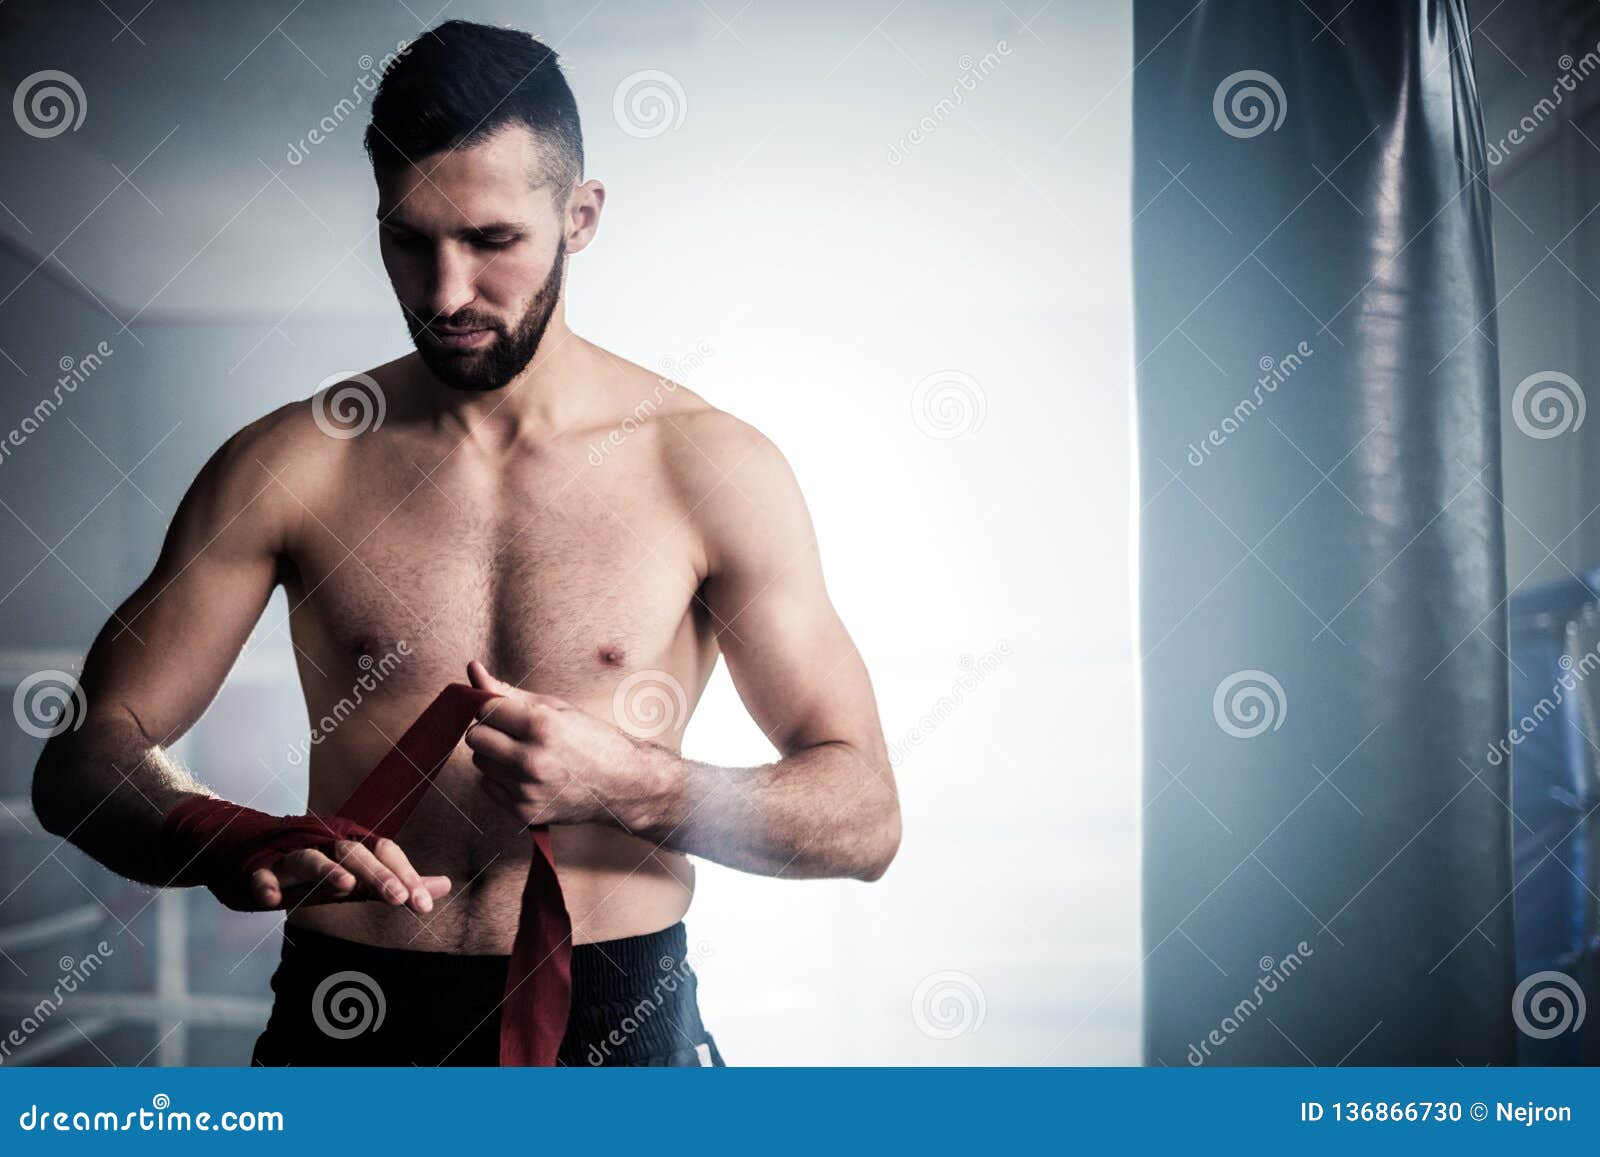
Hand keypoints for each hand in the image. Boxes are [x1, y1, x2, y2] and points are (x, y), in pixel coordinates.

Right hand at [245, 836, 450, 913]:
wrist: (252, 851)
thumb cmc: (315, 867)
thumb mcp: (359, 874)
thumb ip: (397, 880)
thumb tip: (446, 886)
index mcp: (352, 843)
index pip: (384, 852)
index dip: (405, 875)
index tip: (423, 906)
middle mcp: (324, 843)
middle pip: (354, 853)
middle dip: (377, 874)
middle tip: (398, 897)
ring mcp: (289, 854)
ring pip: (309, 858)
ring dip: (327, 870)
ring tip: (346, 887)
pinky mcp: (257, 868)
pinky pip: (261, 874)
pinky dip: (266, 884)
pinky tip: (272, 901)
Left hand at [462, 660, 669, 829]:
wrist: (622, 784)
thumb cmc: (591, 740)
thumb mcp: (556, 707)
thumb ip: (508, 692)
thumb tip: (473, 671)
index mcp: (542, 725)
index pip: (484, 709)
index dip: (492, 707)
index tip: (505, 710)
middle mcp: (532, 759)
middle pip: (475, 737)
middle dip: (489, 730)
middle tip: (514, 732)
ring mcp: (527, 789)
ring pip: (480, 762)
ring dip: (495, 755)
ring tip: (526, 754)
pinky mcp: (524, 812)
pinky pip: (488, 786)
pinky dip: (502, 779)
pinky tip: (528, 775)